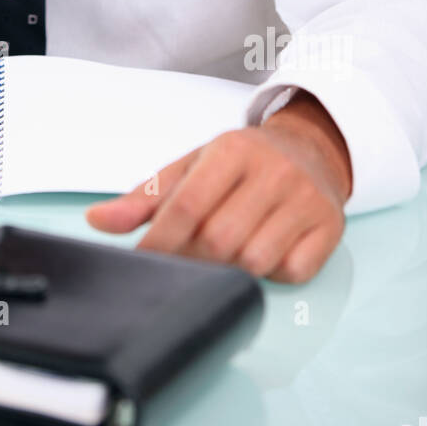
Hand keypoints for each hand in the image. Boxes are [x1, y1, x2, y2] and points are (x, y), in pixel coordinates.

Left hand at [85, 93, 351, 282]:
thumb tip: (96, 221)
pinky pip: (293, 271)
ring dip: (230, 271)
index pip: (188, 205)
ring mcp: (305, 200)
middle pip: (219, 239)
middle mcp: (273, 172)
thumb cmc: (242, 163)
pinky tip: (263, 256)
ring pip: (255, 260)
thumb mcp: (192, 166)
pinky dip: (272, 275)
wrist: (311, 149)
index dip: (159, 242)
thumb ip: (145, 197)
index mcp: (232, 151)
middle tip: (183, 264)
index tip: (142, 262)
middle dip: (193, 260)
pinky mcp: (330, 227)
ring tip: (221, 259)